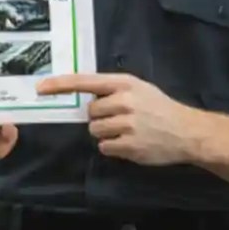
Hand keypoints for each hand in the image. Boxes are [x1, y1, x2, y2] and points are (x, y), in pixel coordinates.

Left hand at [37, 73, 200, 165]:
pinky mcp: (129, 145)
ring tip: (128, 132)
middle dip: (100, 117)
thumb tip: (86, 96)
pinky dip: (114, 148)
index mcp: (124, 83)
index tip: (41, 87)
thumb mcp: (139, 88)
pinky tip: (131, 143)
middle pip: (90, 112)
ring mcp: (126, 124)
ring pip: (95, 131)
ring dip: (106, 134)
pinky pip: (105, 148)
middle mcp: (124, 101)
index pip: (86, 81)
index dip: (61, 85)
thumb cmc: (160, 108)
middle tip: (121, 119)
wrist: (187, 131)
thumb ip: (114, 90)